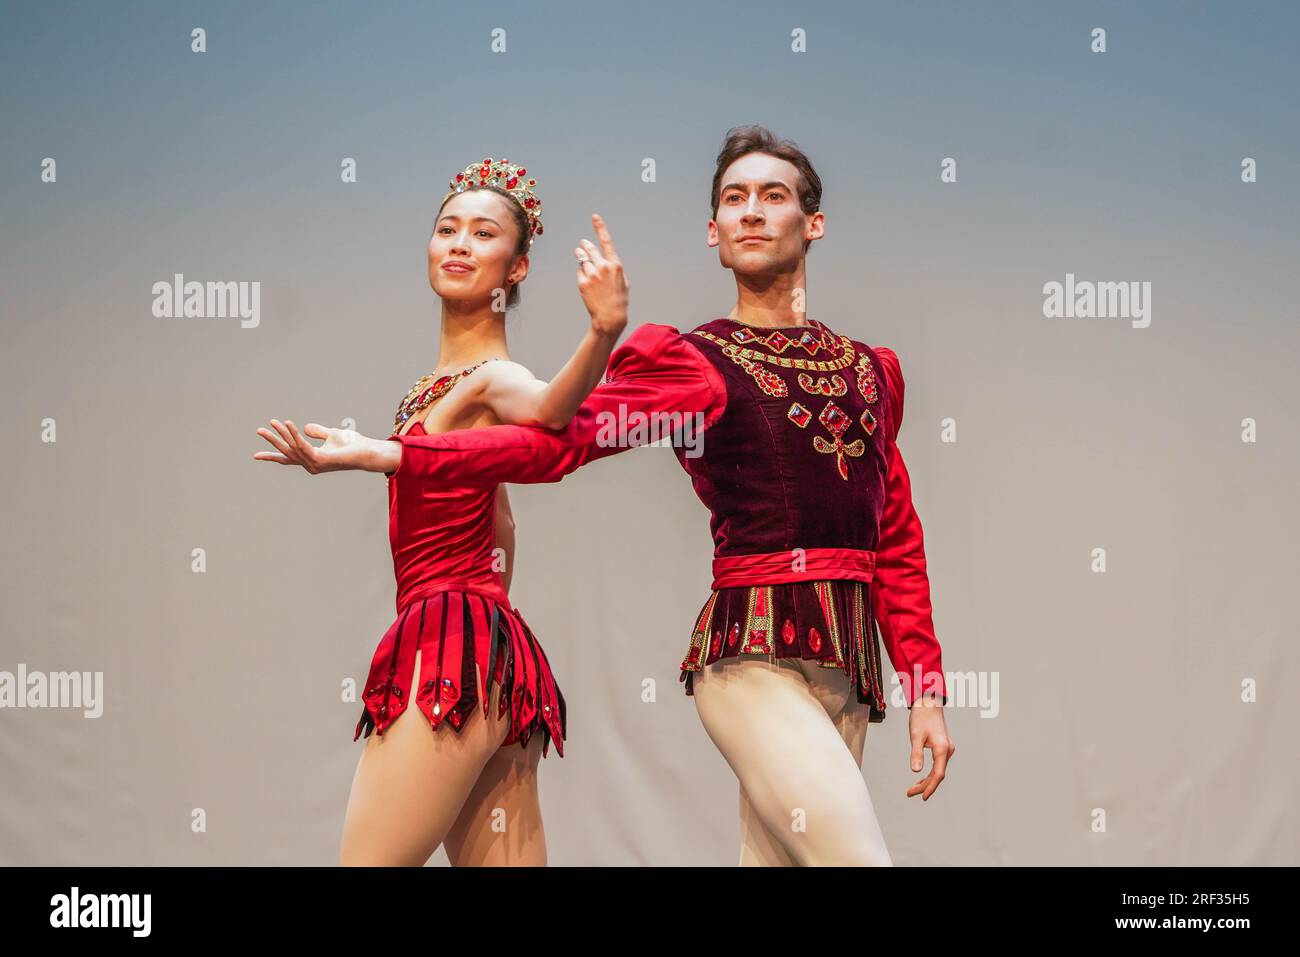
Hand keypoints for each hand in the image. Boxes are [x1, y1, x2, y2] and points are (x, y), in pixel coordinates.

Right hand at [253, 419, 383, 473]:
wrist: (367, 452)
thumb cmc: (353, 446)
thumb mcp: (332, 434)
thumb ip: (318, 432)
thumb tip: (305, 427)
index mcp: (312, 459)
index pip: (288, 458)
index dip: (272, 456)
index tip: (255, 455)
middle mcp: (311, 464)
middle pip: (287, 452)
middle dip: (272, 441)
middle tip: (258, 430)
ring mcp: (315, 464)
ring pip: (293, 447)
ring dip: (282, 433)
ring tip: (272, 421)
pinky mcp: (320, 460)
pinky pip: (303, 444)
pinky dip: (294, 434)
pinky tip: (289, 423)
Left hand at [574, 213, 628, 337]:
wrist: (610, 317)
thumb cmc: (619, 299)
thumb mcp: (622, 280)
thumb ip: (613, 266)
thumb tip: (602, 258)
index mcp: (616, 265)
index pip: (606, 241)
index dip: (600, 227)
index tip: (595, 217)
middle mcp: (603, 267)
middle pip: (590, 249)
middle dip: (585, 245)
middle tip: (582, 245)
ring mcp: (592, 274)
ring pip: (582, 259)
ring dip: (580, 255)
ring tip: (580, 255)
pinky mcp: (583, 283)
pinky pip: (579, 272)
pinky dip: (582, 273)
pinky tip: (587, 280)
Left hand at [906, 692, 954, 800]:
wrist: (929, 702)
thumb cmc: (921, 717)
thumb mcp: (915, 735)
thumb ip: (916, 753)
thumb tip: (915, 770)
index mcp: (942, 748)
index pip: (938, 774)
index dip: (930, 787)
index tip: (922, 796)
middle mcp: (947, 750)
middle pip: (938, 774)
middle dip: (925, 786)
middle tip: (910, 793)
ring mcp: (947, 749)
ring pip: (939, 770)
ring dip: (927, 780)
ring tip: (913, 788)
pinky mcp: (944, 747)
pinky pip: (938, 764)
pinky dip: (930, 772)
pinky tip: (921, 777)